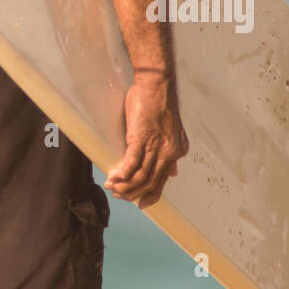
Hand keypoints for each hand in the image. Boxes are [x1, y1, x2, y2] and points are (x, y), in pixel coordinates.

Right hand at [105, 74, 188, 208]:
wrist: (156, 85)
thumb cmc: (158, 104)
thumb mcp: (169, 131)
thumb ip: (170, 152)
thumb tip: (173, 173)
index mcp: (176, 151)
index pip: (163, 179)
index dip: (151, 194)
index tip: (140, 203)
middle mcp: (169, 152)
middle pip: (150, 181)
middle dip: (133, 192)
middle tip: (119, 196)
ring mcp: (156, 146)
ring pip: (140, 176)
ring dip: (124, 185)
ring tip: (112, 187)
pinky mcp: (141, 139)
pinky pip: (131, 164)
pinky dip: (121, 175)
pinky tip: (112, 178)